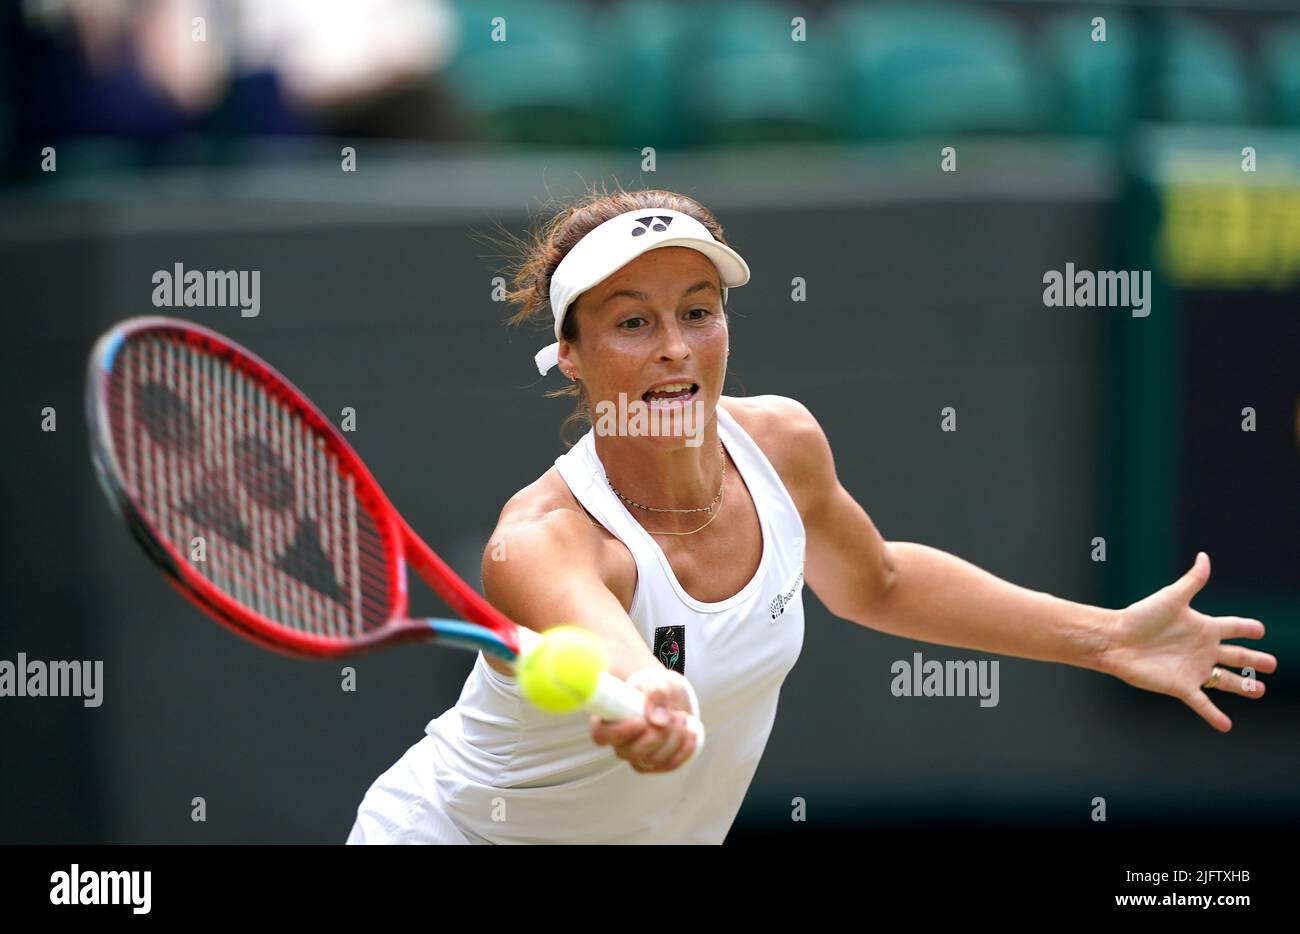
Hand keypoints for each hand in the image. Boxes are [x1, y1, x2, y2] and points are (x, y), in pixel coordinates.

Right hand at [589, 666, 697, 773]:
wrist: (670, 697)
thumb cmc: (656, 687)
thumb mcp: (657, 681)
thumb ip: (656, 692)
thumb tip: (657, 719)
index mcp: (608, 719)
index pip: (602, 736)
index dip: (620, 733)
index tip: (642, 721)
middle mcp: (619, 742)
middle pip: (631, 753)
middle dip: (658, 735)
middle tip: (675, 714)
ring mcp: (637, 756)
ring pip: (653, 760)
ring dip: (675, 738)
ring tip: (682, 716)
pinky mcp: (656, 764)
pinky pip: (669, 765)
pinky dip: (685, 749)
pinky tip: (691, 731)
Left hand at [1101, 552, 1277, 731]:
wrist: (1116, 640)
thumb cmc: (1141, 616)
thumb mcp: (1171, 598)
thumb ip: (1192, 581)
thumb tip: (1204, 557)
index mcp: (1202, 627)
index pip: (1232, 628)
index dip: (1247, 628)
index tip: (1260, 629)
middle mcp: (1201, 649)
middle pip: (1236, 655)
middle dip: (1254, 659)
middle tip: (1272, 663)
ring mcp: (1193, 669)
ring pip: (1225, 680)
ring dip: (1243, 687)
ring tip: (1259, 690)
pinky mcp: (1181, 686)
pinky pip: (1202, 703)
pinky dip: (1214, 715)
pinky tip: (1226, 725)